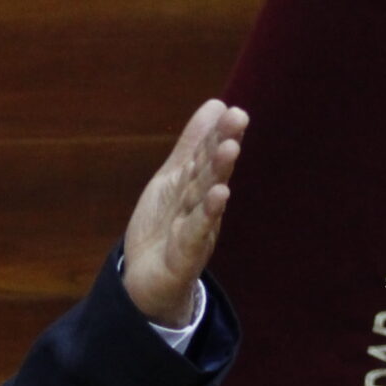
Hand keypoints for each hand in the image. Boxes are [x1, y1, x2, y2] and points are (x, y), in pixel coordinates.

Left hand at [123, 98, 248, 329]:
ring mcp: (196, 229)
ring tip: (230, 148)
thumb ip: (193, 145)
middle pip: (211, 171)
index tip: (232, 109)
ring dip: (219, 172)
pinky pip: (198, 231)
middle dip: (223, 144)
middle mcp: (200, 204)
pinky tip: (220, 194)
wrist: (147, 282)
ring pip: (207, 196)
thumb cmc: (164, 226)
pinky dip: (208, 213)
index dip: (218, 132)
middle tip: (238, 117)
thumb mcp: (173, 179)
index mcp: (196, 185)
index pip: (206, 154)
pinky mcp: (187, 255)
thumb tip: (216, 103)